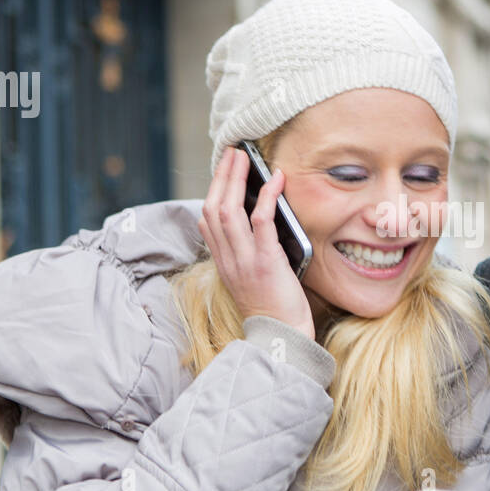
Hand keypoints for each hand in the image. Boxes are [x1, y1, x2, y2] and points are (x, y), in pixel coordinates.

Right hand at [198, 146, 313, 339]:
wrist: (282, 337)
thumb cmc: (274, 309)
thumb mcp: (251, 279)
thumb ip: (248, 253)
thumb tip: (262, 221)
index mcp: (224, 263)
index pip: (207, 221)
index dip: (212, 192)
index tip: (222, 172)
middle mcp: (229, 259)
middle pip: (215, 209)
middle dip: (222, 177)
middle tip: (233, 153)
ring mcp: (245, 260)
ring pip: (230, 211)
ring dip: (237, 179)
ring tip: (246, 158)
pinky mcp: (266, 262)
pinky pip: (261, 223)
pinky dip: (267, 197)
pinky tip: (275, 180)